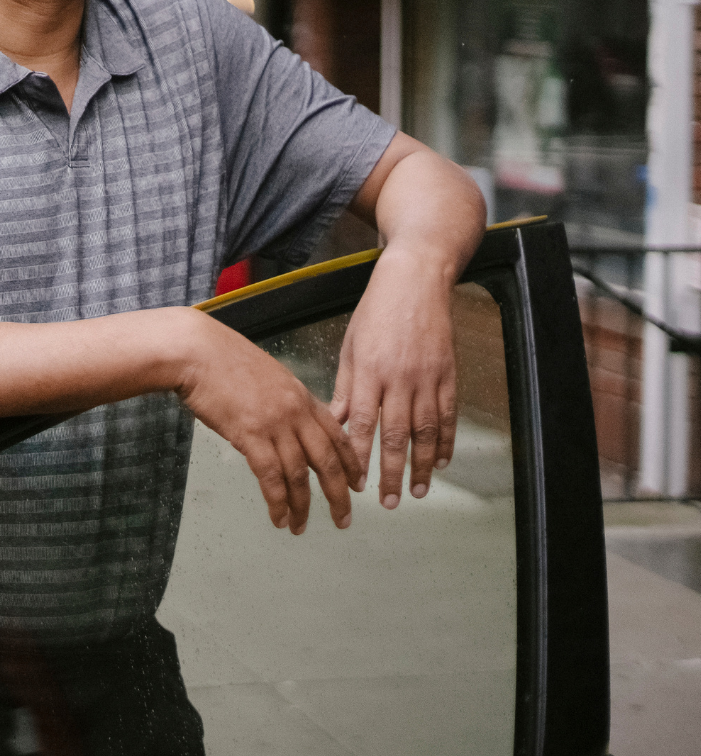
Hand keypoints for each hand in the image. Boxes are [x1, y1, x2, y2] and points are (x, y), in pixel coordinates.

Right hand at [173, 310, 365, 533]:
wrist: (197, 351)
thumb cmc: (221, 359)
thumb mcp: (266, 375)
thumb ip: (281, 400)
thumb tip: (283, 423)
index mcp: (301, 396)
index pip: (336, 435)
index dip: (350, 463)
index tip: (357, 484)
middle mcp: (295, 412)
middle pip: (327, 461)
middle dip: (338, 495)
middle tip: (343, 518)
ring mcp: (275, 424)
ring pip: (300, 474)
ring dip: (302, 506)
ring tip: (300, 526)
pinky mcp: (250, 435)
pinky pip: (271, 477)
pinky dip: (277, 501)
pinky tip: (278, 516)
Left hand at [330, 250, 460, 509]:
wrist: (416, 281)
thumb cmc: (375, 312)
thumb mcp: (350, 347)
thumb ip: (345, 388)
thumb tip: (334, 423)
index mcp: (369, 372)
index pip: (361, 423)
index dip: (359, 456)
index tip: (354, 482)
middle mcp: (399, 378)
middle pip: (396, 435)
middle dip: (392, 472)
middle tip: (389, 502)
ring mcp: (428, 377)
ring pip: (426, 431)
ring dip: (423, 465)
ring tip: (418, 491)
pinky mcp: (449, 373)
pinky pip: (448, 415)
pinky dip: (446, 441)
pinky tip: (442, 462)